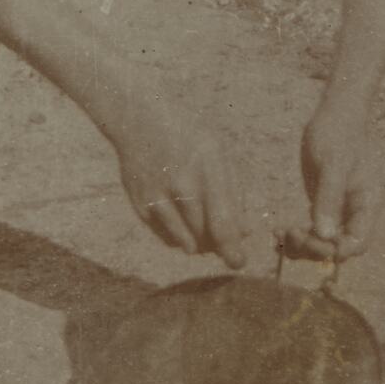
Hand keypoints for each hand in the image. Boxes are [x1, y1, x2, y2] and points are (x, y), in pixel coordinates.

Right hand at [103, 80, 249, 269]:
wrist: (142, 121)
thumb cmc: (192, 139)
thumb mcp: (221, 154)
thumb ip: (236, 194)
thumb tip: (243, 234)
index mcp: (209, 167)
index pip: (223, 223)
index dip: (232, 249)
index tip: (239, 262)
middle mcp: (181, 184)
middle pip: (205, 239)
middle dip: (218, 247)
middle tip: (224, 243)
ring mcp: (157, 196)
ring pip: (186, 244)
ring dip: (200, 244)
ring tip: (203, 223)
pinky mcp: (141, 206)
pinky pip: (167, 238)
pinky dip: (179, 235)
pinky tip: (181, 214)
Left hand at [289, 104, 377, 262]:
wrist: (335, 115)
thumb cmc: (338, 133)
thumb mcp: (333, 164)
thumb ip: (329, 199)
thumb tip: (325, 235)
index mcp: (370, 202)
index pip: (358, 242)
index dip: (336, 250)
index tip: (310, 242)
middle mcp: (359, 211)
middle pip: (340, 246)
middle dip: (315, 247)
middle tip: (289, 234)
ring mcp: (343, 210)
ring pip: (325, 242)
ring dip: (303, 245)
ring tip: (280, 234)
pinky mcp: (327, 207)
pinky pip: (315, 231)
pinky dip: (299, 235)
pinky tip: (278, 231)